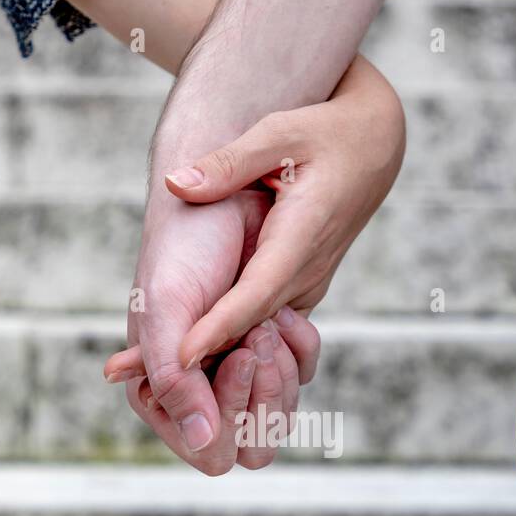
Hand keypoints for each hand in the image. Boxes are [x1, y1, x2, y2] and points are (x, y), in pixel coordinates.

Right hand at [104, 188, 320, 475]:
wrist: (222, 195)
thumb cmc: (182, 247)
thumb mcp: (167, 312)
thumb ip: (175, 383)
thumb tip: (205, 444)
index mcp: (159, 391)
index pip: (209, 450)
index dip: (231, 416)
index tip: (237, 356)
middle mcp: (199, 391)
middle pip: (251, 446)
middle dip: (261, 397)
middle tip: (255, 339)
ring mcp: (237, 371)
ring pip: (279, 416)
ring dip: (280, 370)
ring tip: (266, 320)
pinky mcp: (271, 348)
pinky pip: (301, 376)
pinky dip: (299, 348)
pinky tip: (283, 313)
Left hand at [164, 56, 404, 369]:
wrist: (374, 149)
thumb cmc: (325, 134)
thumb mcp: (278, 134)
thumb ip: (228, 163)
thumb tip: (177, 186)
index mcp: (302, 238)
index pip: (256, 294)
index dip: (219, 327)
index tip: (181, 356)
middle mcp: (305, 272)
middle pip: (250, 326)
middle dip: (202, 357)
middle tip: (141, 382)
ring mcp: (304, 285)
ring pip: (254, 330)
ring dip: (209, 356)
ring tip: (145, 379)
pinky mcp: (297, 287)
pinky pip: (258, 320)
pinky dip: (224, 338)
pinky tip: (182, 357)